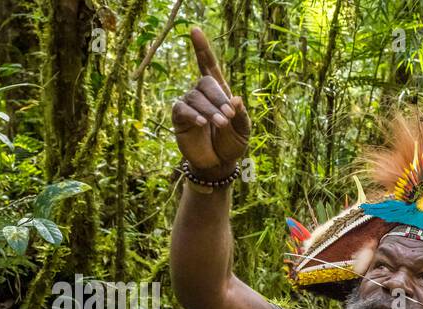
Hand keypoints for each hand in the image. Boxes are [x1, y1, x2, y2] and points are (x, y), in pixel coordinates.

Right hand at [171, 27, 250, 177]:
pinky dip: (193, 115)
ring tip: (220, 124)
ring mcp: (189, 104)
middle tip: (228, 117)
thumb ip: (242, 115)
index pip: (208, 65)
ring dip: (210, 110)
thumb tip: (237, 98)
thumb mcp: (243, 130)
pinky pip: (183, 109)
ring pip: (195, 96)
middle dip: (218, 98)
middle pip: (205, 81)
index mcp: (220, 92)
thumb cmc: (232, 143)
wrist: (219, 164)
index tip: (194, 30)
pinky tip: (201, 123)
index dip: (202, 48)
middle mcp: (202, 94)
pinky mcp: (179, 117)